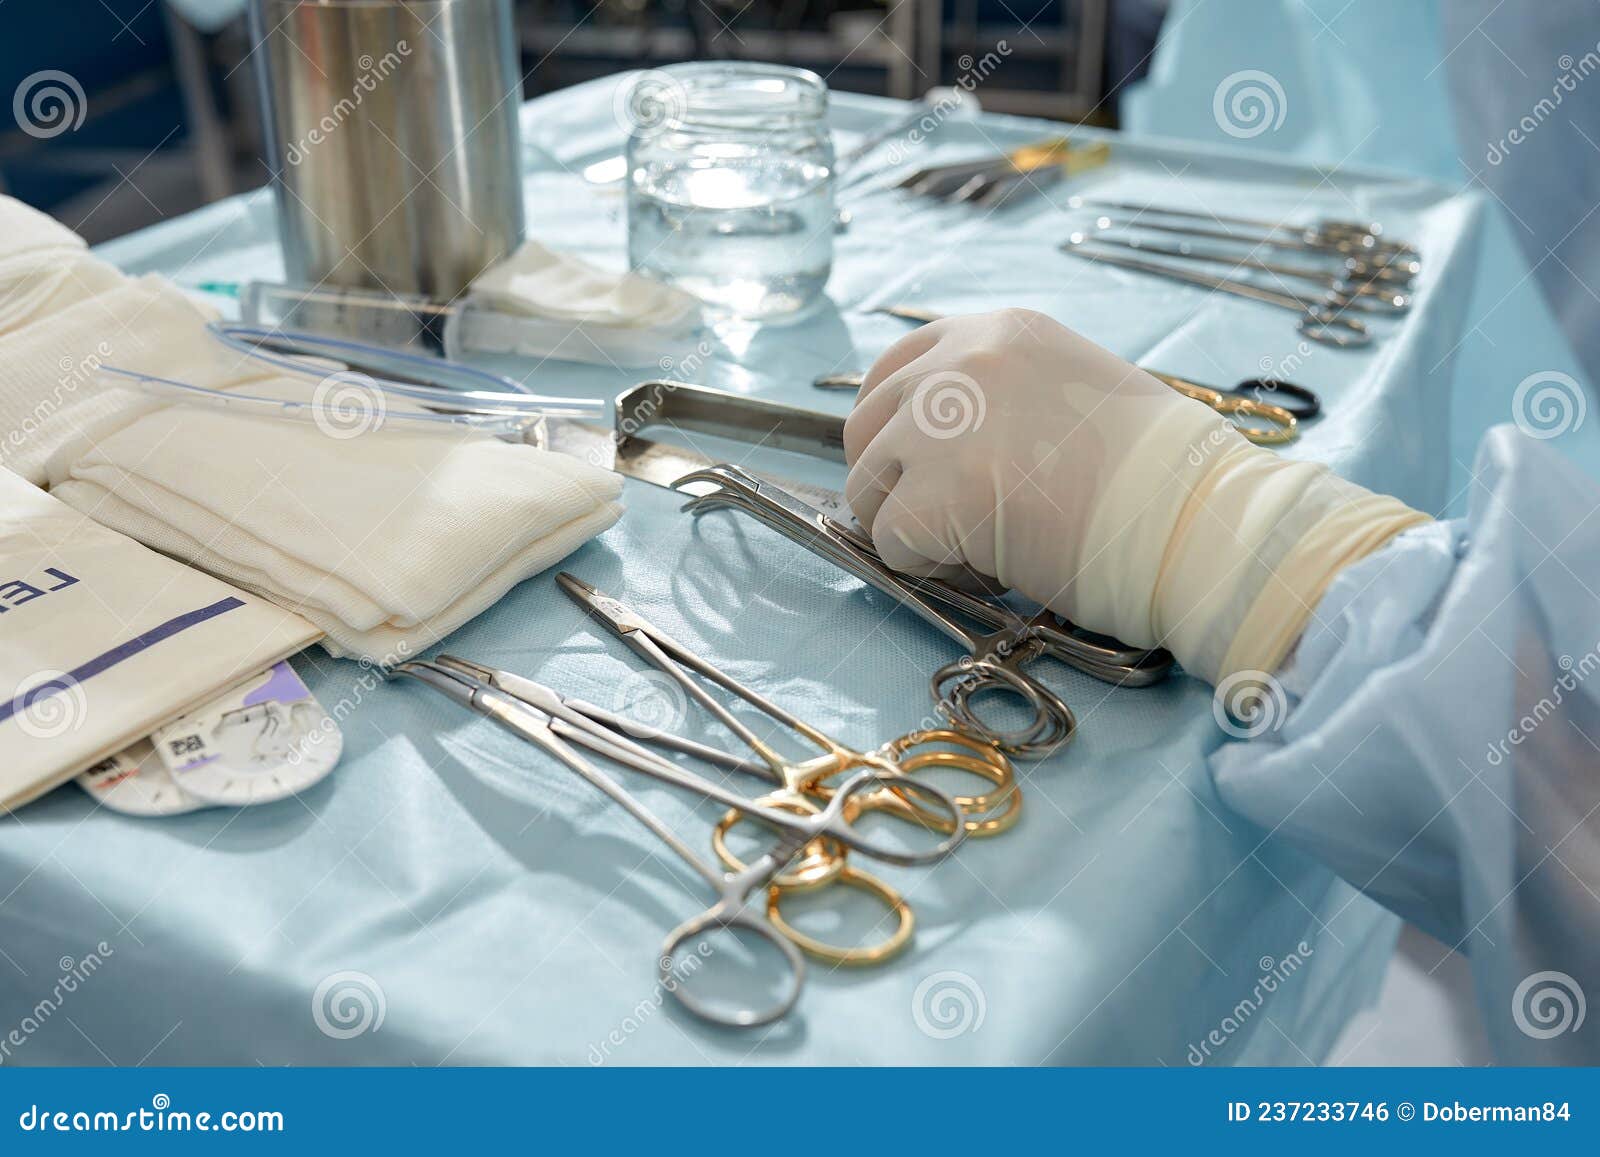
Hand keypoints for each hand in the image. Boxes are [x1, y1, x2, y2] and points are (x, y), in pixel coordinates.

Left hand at [844, 307, 1228, 615]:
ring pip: (869, 489)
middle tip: (948, 522)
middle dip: (892, 482)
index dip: (896, 427)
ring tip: (984, 546)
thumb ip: (1002, 400)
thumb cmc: (1159, 476)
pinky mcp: (934, 494)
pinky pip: (891, 544)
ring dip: (911, 528)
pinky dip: (929, 568)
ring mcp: (938, 425)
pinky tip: (992, 568)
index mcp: (998, 332)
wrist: (1197, 521)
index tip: (918, 468)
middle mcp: (958, 363)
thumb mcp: (1072, 393)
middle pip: (865, 427)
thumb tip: (944, 446)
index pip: (897, 366)